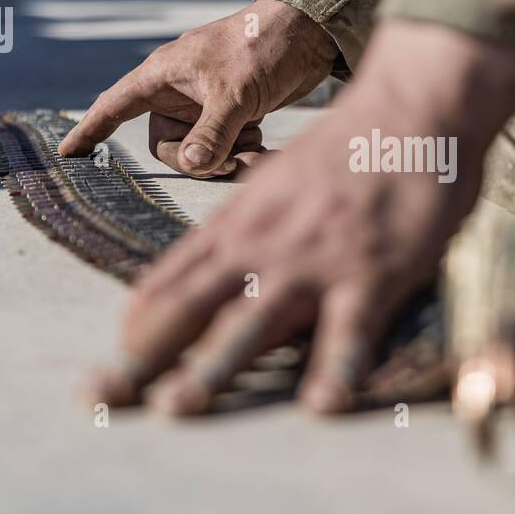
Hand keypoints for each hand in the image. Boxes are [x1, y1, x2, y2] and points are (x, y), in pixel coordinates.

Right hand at [58, 0, 338, 176]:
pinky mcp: (232, 112)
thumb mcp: (235, 94)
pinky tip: (266, 147)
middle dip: (198, 160)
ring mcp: (205, 103)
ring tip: (258, 150)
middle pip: (169, 145)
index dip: (92, 129)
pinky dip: (244, 152)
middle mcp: (179, 90)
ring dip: (228, 158)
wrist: (309, 33)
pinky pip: (226, 146)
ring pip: (202, 150)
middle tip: (228, 163)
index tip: (69, 154)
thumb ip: (213, 133)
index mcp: (163, 75)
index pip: (115, 105)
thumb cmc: (262, 48)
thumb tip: (194, 166)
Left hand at [82, 20, 514, 414]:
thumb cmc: (348, 150)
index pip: (168, 283)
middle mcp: (262, 245)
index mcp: (238, 224)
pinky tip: (320, 407)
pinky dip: (332, 371)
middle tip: (104, 398)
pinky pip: (348, 333)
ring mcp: (313, 261)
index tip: (115, 370)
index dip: (137, 330)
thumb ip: (249, 234)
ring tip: (175, 409)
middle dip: (142, 358)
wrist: (411, 104)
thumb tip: (219, 283)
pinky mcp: (371, 275)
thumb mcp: (278, 186)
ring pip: (250, 324)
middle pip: (187, 308)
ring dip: (209, 369)